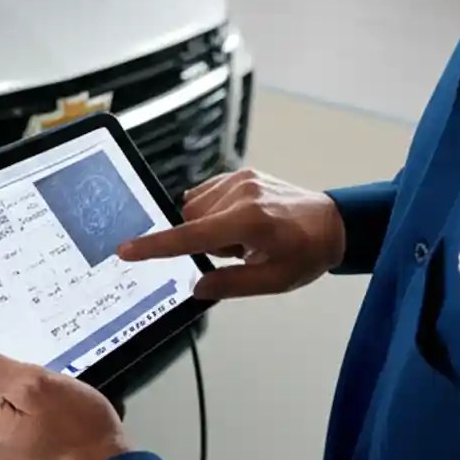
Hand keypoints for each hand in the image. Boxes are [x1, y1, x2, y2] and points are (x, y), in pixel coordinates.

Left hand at [0, 340, 129, 459]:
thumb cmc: (76, 433)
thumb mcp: (30, 385)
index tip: (8, 352)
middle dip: (4, 374)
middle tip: (37, 375)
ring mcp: (1, 451)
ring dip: (21, 391)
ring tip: (50, 393)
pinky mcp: (21, 457)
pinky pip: (16, 420)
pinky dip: (32, 408)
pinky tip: (55, 410)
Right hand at [118, 169, 346, 299]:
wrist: (332, 224)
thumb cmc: (306, 254)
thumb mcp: (273, 282)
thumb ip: (230, 285)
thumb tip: (196, 285)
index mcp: (250, 221)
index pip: (191, 236)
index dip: (156, 246)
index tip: (127, 251)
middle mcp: (243, 193)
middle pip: (189, 220)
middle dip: (203, 241)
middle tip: (237, 252)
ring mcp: (242, 179)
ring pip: (195, 207)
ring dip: (208, 227)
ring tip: (243, 237)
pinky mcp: (242, 174)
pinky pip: (206, 194)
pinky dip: (212, 212)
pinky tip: (239, 223)